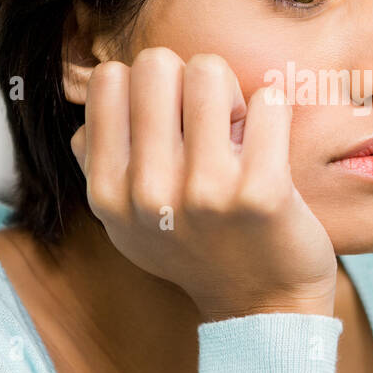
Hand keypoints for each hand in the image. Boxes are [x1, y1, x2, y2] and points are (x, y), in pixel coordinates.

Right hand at [70, 47, 337, 321]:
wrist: (262, 309)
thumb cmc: (198, 247)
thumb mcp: (127, 218)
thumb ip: (101, 156)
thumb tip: (100, 84)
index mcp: (107, 193)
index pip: (109, 78)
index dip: (146, 88)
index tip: (169, 124)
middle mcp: (148, 194)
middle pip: (156, 63)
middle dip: (188, 81)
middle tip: (210, 126)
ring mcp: (204, 194)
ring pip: (209, 72)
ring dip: (231, 96)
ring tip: (239, 138)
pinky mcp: (261, 194)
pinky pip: (267, 101)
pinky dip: (272, 113)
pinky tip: (269, 148)